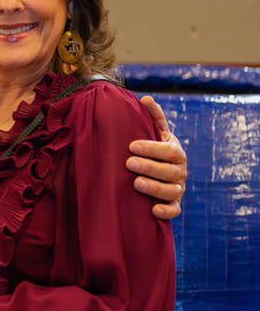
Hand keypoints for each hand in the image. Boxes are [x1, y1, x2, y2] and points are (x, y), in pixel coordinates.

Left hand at [128, 96, 186, 219]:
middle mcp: (180, 171)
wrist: (157, 170)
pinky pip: (174, 211)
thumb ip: (152, 116)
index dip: (152, 148)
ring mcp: (178, 189)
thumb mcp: (154, 132)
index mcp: (176, 152)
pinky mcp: (173, 204)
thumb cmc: (153, 147)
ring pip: (172, 191)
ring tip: (136, 183)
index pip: (169, 150)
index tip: (131, 146)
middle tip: (129, 163)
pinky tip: (153, 210)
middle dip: (150, 167)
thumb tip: (145, 98)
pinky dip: (166, 211)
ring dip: (154, 188)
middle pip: (170, 171)